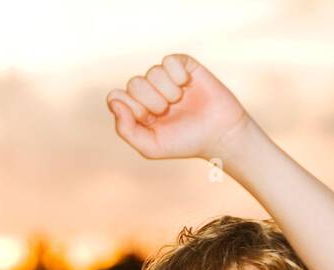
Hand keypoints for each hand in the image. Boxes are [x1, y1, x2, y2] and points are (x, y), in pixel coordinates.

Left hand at [105, 54, 251, 162]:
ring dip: (167, 91)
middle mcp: (149, 91)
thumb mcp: (150, 146)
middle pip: (133, 83)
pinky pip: (169, 60)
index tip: (149, 119)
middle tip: (166, 112)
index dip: (132, 108)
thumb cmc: (184, 142)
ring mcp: (166, 78)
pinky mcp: (184, 66)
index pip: (116, 97)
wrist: (219, 134)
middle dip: (150, 101)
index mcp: (136, 109)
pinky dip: (177, 75)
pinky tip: (187, 85)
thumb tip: (113, 101)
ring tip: (180, 101)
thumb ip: (125, 129)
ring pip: (152, 72)